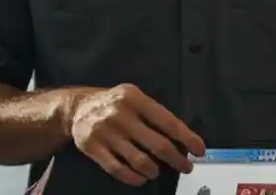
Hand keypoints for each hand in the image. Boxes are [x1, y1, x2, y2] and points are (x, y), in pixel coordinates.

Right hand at [66, 84, 205, 186]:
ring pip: (139, 160)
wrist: (76, 108)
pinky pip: (118, 169)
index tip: (199, 150)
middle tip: (186, 167)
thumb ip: (154, 113)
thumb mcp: (134, 97)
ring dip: (154, 170)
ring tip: (158, 172)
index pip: (167, 121)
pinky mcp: (93, 148)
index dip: (186, 137)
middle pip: (157, 144)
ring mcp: (106, 133)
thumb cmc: (114, 103)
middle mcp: (121, 115)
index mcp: (135, 99)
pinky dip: (133, 178)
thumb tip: (182, 138)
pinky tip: (142, 178)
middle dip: (176, 159)